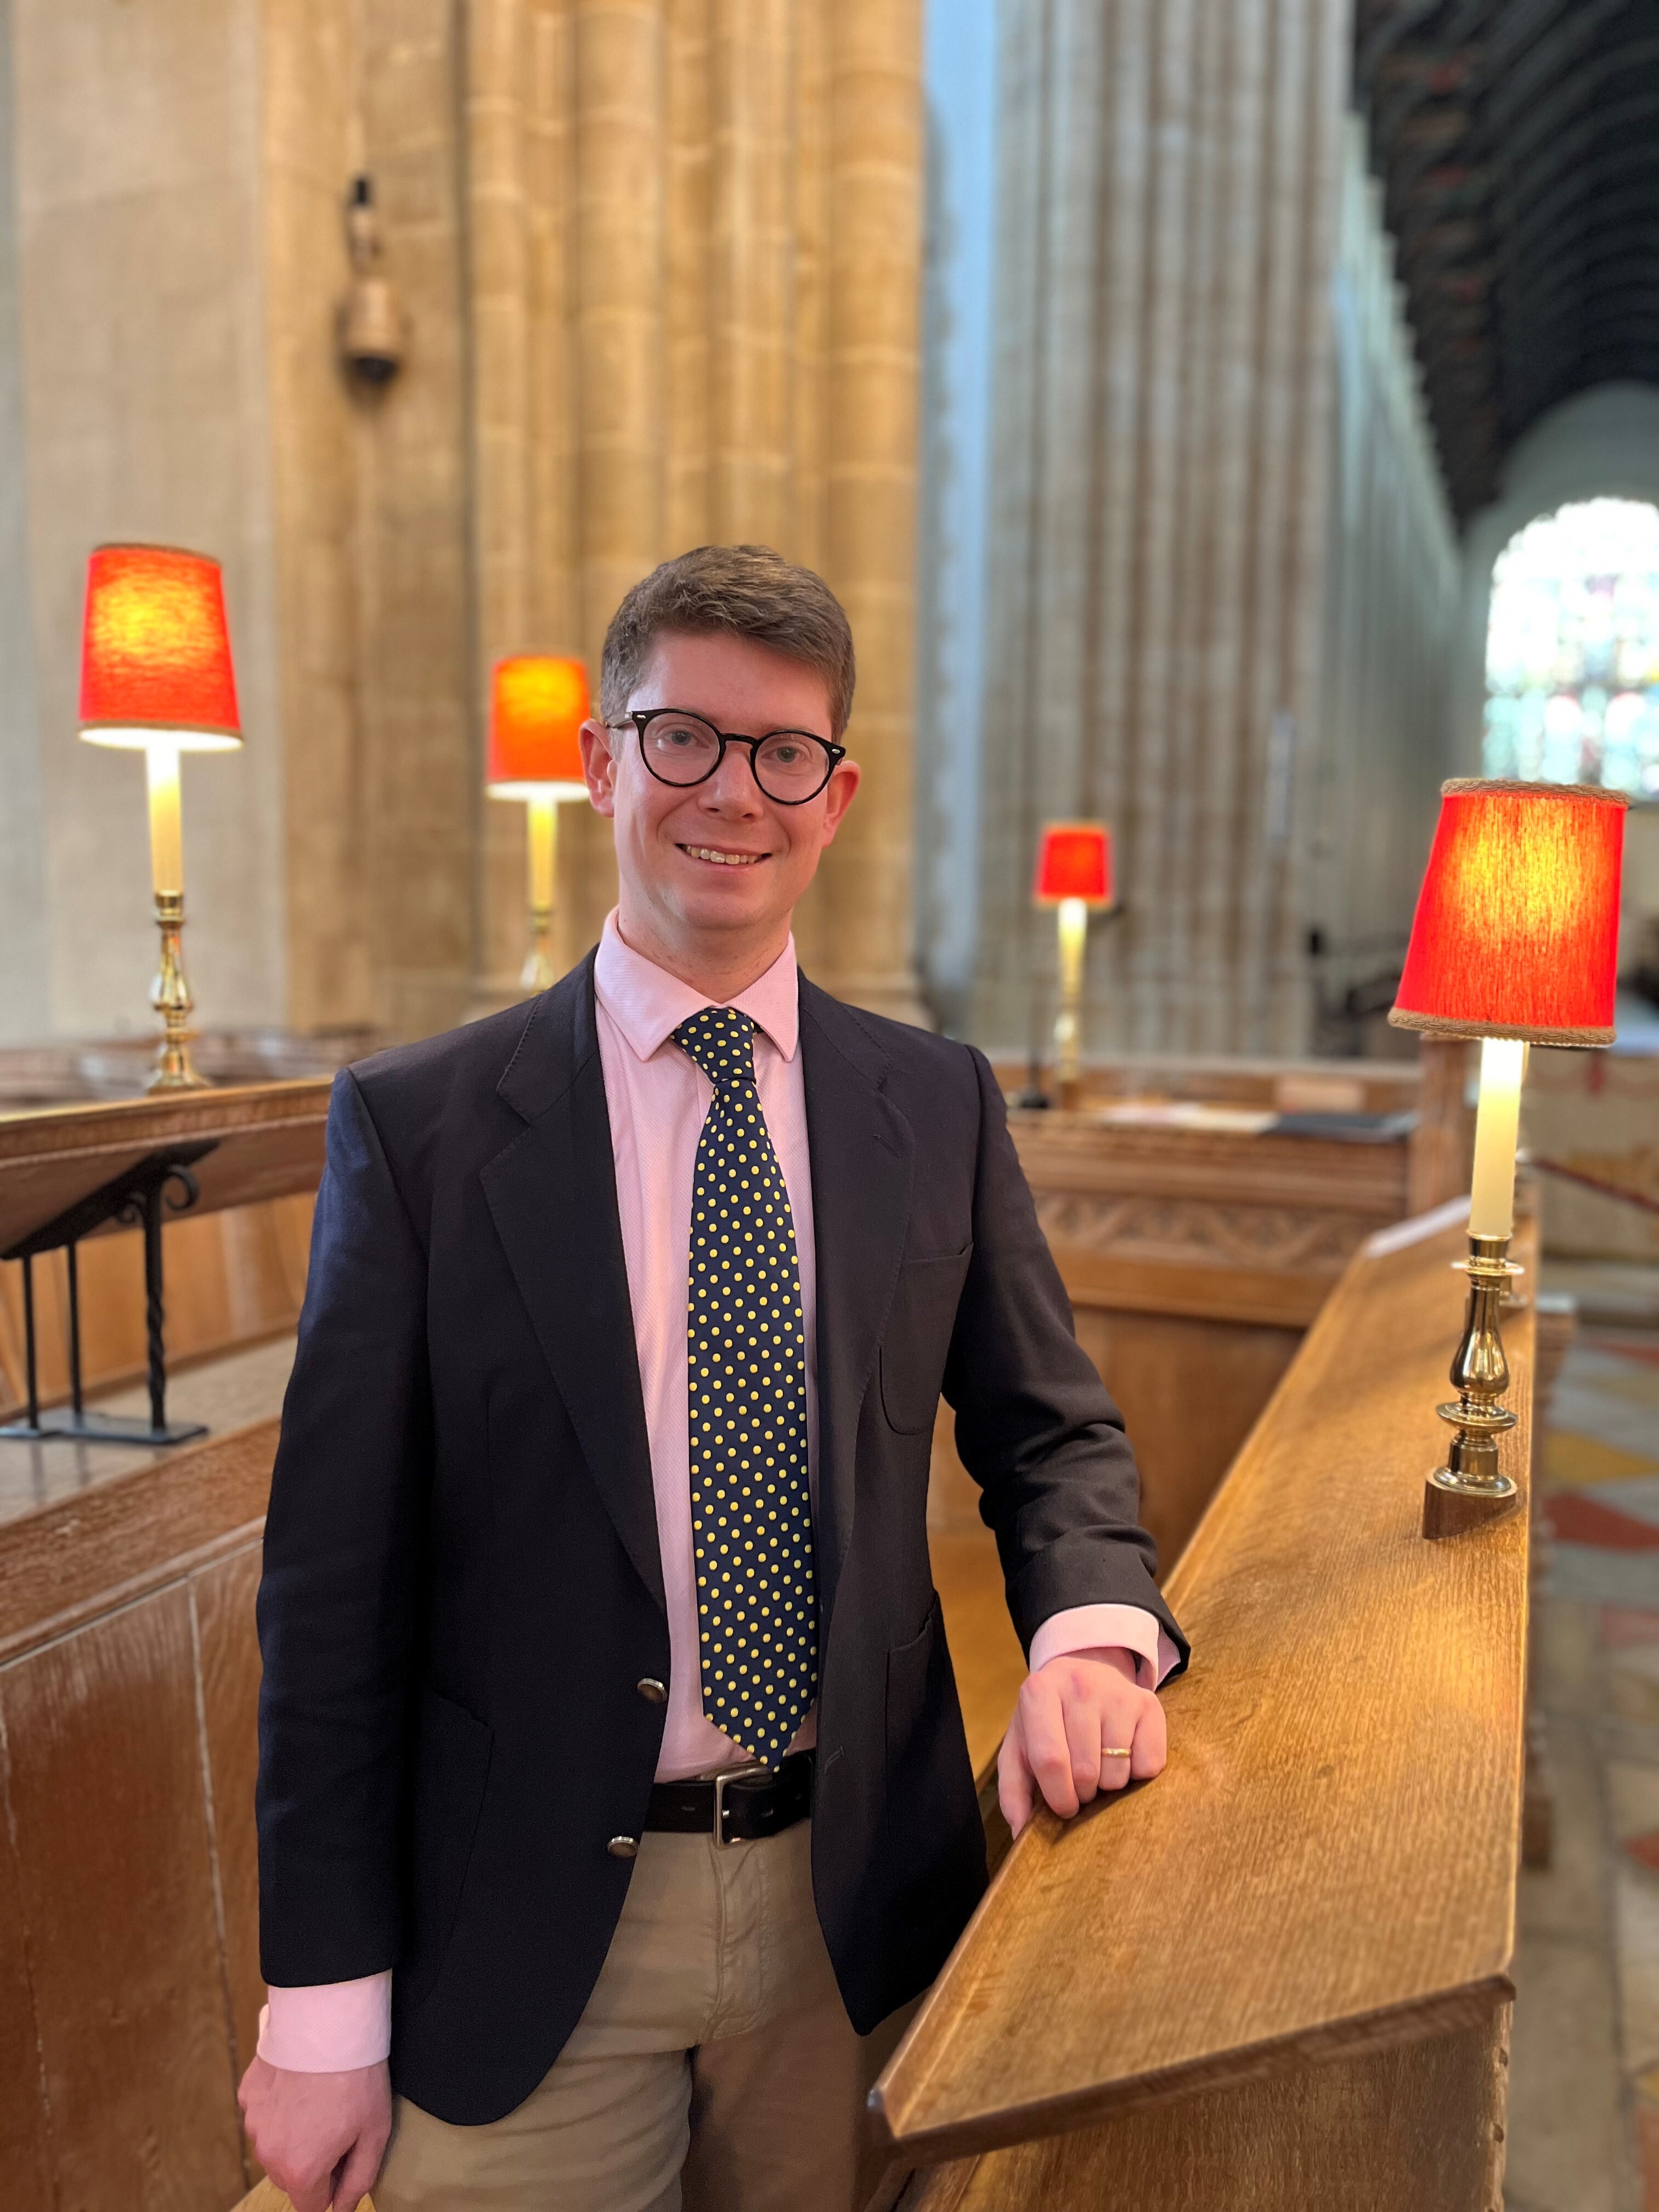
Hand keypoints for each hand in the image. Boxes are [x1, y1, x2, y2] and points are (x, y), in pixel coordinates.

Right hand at [237, 2053, 391, 2211]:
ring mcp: (253, 2123)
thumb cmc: (358, 2077)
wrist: (330, 2021)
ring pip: (275, 2147)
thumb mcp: (374, 2134)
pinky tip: (301, 2084)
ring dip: (294, 2136)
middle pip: (292, 2178)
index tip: (347, 2156)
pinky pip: (264, 2116)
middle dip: (314, 2162)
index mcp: (300, 2171)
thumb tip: (342, 2208)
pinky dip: (279, 2108)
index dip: (334, 2184)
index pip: (313, 2206)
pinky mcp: (247, 2095)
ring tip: (321, 2100)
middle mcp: (268, 2154)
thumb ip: (358, 2182)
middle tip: (339, 2122)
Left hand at [997, 1646, 1165, 1836]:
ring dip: (1109, 1786)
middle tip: (1080, 1785)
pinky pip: (1150, 1766)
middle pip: (1086, 1770)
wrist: (1082, 1673)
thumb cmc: (1047, 1722)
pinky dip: (1137, 1775)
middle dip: (1083, 1794)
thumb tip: (1021, 1833)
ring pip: (1118, 1773)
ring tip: (1099, 1766)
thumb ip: (1013, 1791)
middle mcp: (1079, 1686)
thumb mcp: (1019, 1748)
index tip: (1064, 1807)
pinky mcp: (1149, 1704)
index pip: (1051, 1759)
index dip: (1058, 1796)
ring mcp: (1118, 1693)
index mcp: (1039, 1693)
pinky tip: (1123, 1756)